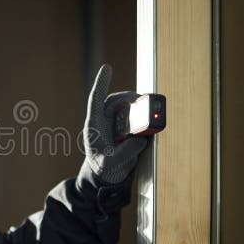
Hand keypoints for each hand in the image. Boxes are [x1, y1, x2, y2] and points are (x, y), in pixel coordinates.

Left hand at [80, 64, 148, 184]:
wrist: (108, 176)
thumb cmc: (104, 168)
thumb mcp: (111, 164)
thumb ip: (125, 153)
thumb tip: (141, 139)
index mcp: (94, 126)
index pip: (96, 100)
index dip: (101, 83)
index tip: (107, 68)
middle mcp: (103, 121)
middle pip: (114, 100)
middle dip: (127, 96)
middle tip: (140, 98)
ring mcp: (114, 124)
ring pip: (125, 106)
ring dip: (135, 104)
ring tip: (146, 106)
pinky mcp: (125, 128)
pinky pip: (134, 116)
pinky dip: (142, 114)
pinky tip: (149, 116)